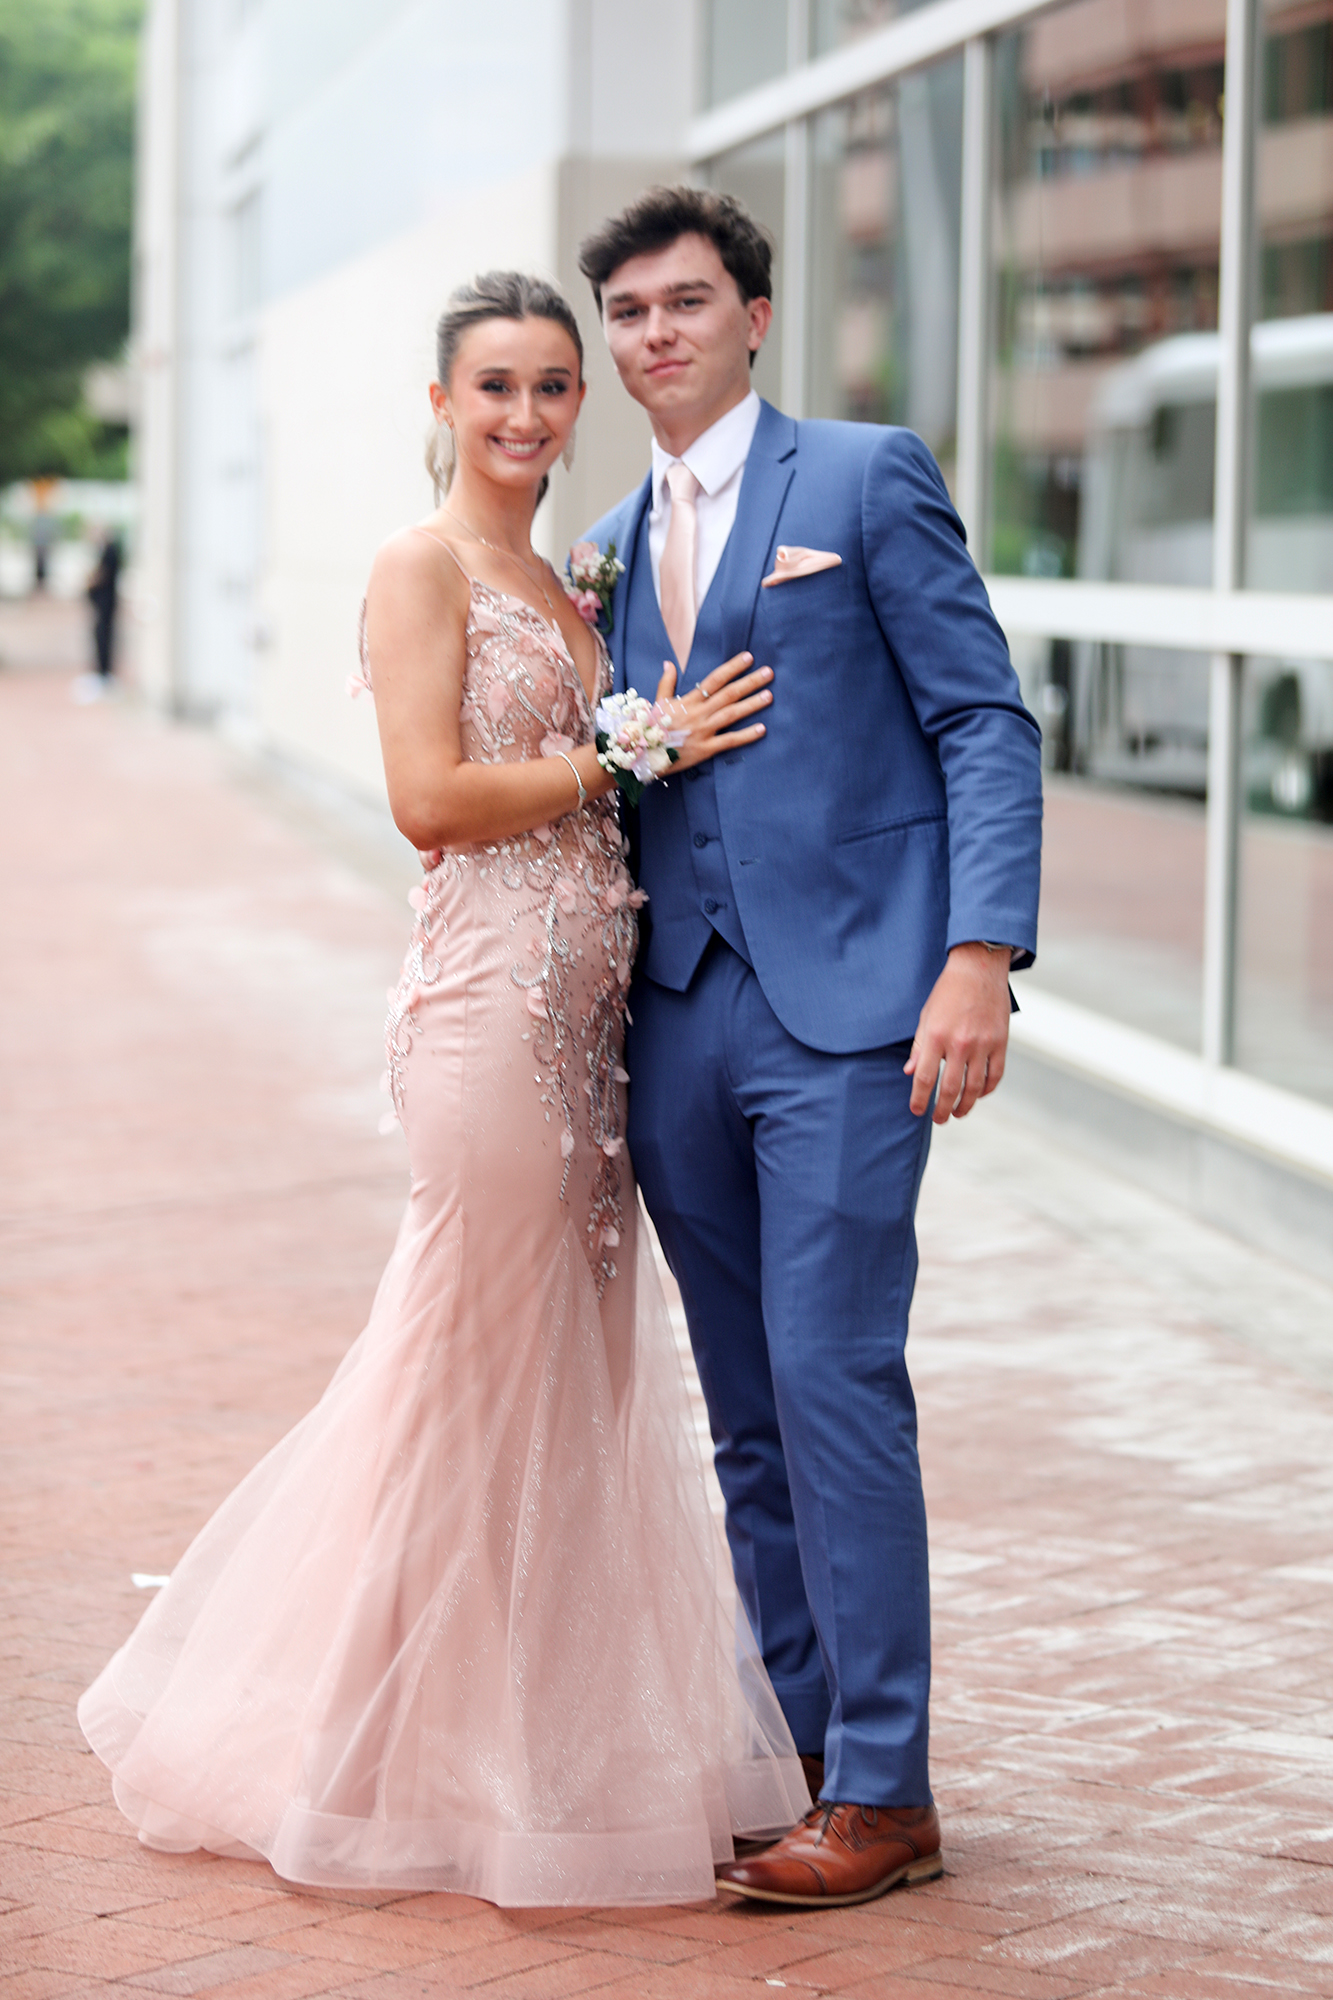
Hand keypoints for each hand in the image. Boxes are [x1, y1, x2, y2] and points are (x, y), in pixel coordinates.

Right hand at [654, 654, 771, 770]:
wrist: (645, 755)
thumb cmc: (652, 728)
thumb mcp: (657, 703)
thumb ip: (666, 682)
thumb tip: (668, 663)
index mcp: (688, 701)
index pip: (715, 679)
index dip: (732, 668)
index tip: (749, 657)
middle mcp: (698, 713)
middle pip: (729, 694)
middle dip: (750, 682)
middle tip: (769, 673)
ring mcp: (703, 731)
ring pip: (732, 714)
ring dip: (752, 704)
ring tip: (769, 695)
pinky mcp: (705, 749)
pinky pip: (729, 741)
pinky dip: (746, 735)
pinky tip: (762, 729)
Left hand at [904, 942, 1011, 1122]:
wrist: (979, 968)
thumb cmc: (948, 991)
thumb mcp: (926, 1016)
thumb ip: (920, 1047)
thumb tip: (910, 1073)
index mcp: (936, 1036)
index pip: (925, 1078)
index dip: (919, 1099)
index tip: (916, 1110)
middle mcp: (959, 1043)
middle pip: (950, 1088)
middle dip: (942, 1109)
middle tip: (938, 1119)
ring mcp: (983, 1044)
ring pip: (975, 1087)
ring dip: (966, 1105)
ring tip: (958, 1112)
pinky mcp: (1000, 1042)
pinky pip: (996, 1074)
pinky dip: (988, 1089)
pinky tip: (979, 1094)